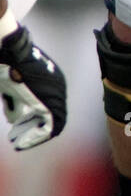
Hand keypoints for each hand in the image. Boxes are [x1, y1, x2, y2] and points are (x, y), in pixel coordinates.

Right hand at [0, 24, 66, 148]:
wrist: (9, 52)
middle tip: (14, 139)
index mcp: (50, 80)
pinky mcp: (51, 102)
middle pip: (48, 115)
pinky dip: (34, 137)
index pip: (46, 105)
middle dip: (29, 129)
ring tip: (17, 143)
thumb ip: (15, 102)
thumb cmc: (7, 65)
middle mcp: (58, 87)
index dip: (30, 120)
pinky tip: (20, 143)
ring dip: (31, 136)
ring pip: (50, 124)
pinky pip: (48, 127)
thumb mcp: (11, 86)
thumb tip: (14, 120)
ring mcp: (57, 95)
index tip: (15, 128)